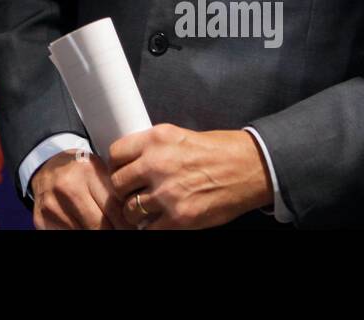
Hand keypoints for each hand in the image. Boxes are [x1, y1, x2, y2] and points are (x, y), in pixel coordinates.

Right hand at [29, 149, 135, 229]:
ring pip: (84, 233)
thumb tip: (138, 219)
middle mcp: (68, 188)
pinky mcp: (41, 219)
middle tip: (122, 232)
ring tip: (107, 228)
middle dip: (115, 232)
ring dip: (98, 234)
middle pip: (100, 226)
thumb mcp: (99, 171)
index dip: (128, 225)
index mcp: (87, 172)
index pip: (115, 210)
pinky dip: (79, 233)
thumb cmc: (80, 171)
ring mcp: (53, 205)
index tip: (133, 228)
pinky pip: (67, 236)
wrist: (46, 166)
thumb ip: (115, 192)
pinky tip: (86, 228)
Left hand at [109, 124, 272, 228]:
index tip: (122, 171)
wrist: (247, 168)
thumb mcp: (177, 135)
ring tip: (146, 209)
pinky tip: (158, 220)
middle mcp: (157, 164)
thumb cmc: (217, 151)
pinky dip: (151, 227)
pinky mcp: (179, 217)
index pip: (115, 154)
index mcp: (155, 139)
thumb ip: (152, 147)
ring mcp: (167, 192)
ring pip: (129, 209)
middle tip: (133, 192)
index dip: (116, 166)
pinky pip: (148, 229)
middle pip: (118, 183)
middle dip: (124, 190)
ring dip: (135, 211)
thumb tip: (130, 160)